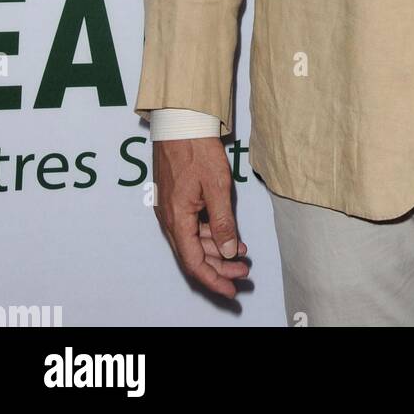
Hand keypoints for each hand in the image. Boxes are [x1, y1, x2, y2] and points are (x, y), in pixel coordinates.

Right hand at [152, 138, 249, 298]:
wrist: (180, 122)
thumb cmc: (197, 149)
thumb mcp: (216, 186)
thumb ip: (223, 222)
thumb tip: (230, 252)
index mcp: (176, 219)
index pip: (194, 263)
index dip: (213, 280)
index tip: (231, 291)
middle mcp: (169, 219)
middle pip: (194, 256)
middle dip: (220, 268)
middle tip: (244, 275)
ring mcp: (171, 209)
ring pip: (193, 242)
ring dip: (217, 252)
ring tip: (242, 256)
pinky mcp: (176, 200)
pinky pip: (192, 227)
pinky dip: (210, 235)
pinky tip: (229, 235)